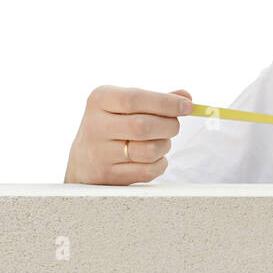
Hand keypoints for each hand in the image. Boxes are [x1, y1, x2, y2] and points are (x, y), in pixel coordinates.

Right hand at [64, 86, 192, 184]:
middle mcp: (95, 125)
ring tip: (160, 142)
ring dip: (164, 146)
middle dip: (169, 126)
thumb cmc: (113, 126)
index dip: (166, 102)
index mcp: (99, 100)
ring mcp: (100, 153)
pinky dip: (159, 164)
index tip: (188, 106)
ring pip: (149, 150)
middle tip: (173, 126)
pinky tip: (152, 158)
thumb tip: (186, 97)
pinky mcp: (109, 175)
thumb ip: (156, 100)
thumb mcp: (126, 105)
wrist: (84, 161)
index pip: (135, 99)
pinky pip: (148, 171)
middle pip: (143, 126)